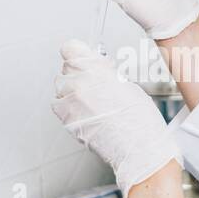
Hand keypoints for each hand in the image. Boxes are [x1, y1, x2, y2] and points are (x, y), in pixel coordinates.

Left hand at [51, 39, 180, 195]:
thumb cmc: (139, 121)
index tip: (84, 58)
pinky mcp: (66, 121)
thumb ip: (105, 72)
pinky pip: (59, 106)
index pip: (71, 49)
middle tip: (94, 82)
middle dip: (79, 73)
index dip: (79, 53)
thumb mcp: (126, 84)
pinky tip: (85, 111)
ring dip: (72, 90)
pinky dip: (68, 106)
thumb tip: (97, 68)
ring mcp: (70, 104)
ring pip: (61, 88)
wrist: (137, 149)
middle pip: (66, 68)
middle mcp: (79, 85)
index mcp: (94, 70)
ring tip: (91, 100)